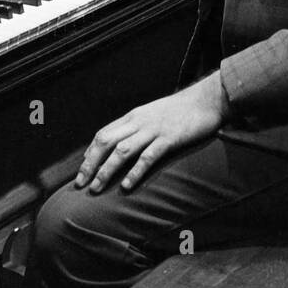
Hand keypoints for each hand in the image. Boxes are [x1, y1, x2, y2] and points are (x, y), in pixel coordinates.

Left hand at [75, 74, 230, 193]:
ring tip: (96, 188)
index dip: (90, 153)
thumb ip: (138, 126)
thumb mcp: (154, 114)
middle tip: (80, 184)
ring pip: (122, 151)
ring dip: (106, 171)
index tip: (82, 170)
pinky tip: (126, 186)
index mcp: (134, 116)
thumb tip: (123, 144)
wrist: (206, 100)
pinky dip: (134, 172)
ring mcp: (153, 130)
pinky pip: (147, 157)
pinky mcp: (168, 139)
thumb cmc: (181, 110)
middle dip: (90, 164)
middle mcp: (139, 122)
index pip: (103, 133)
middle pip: (105, 142)